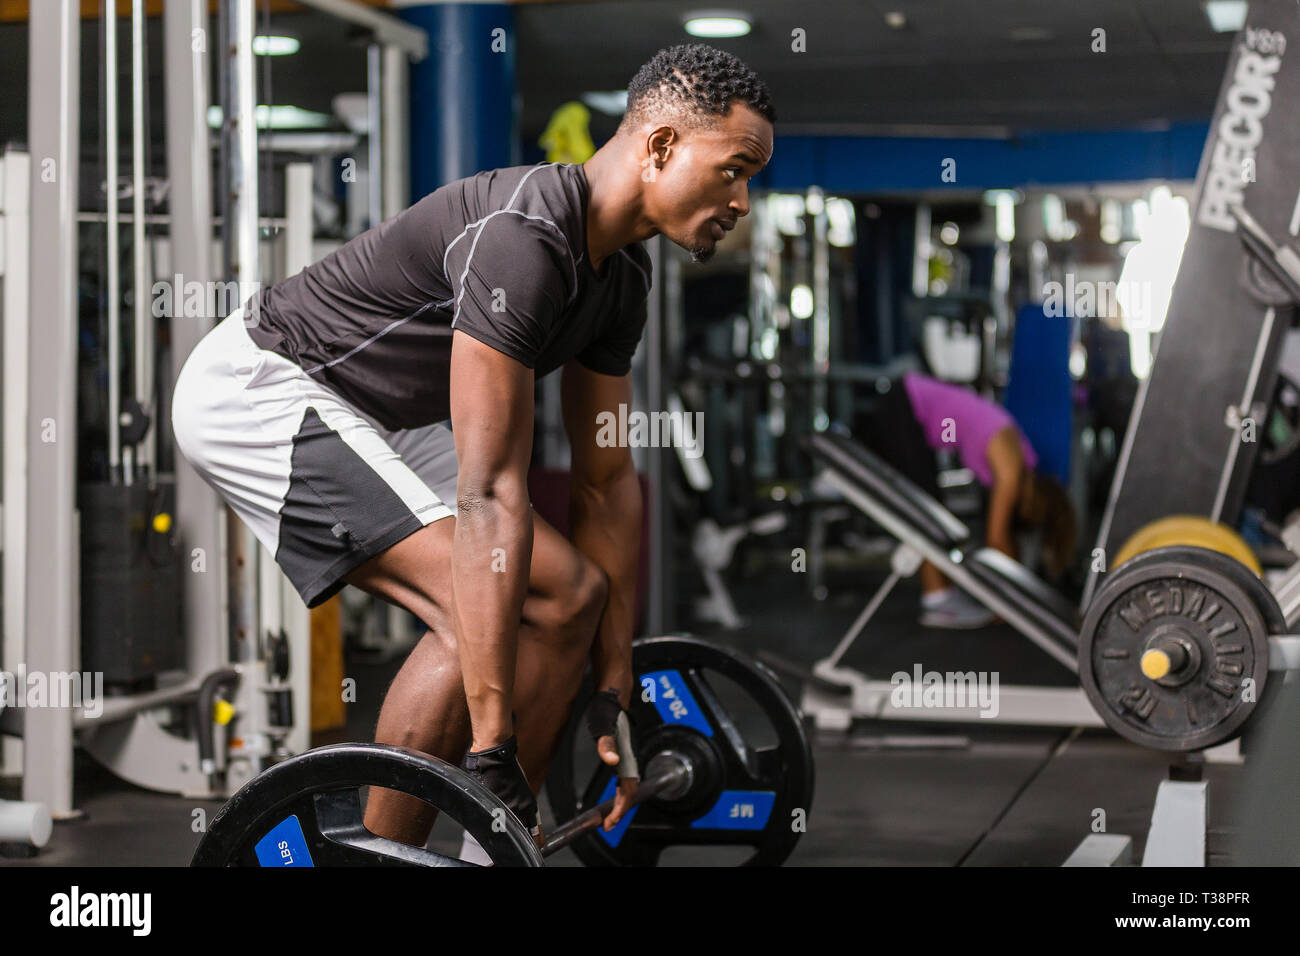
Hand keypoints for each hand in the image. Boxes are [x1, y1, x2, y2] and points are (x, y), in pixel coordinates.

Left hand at [586, 683, 637, 829]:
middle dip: (620, 811)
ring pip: (628, 785)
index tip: (609, 823)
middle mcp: (629, 759)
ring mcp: (628, 756)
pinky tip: (612, 789)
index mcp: (626, 757)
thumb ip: (607, 743)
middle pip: (630, 792)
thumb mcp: (603, 725)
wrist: (614, 692)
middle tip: (606, 824)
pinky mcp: (623, 751)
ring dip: (620, 802)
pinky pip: (624, 777)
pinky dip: (618, 790)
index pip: (628, 791)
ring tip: (608, 813)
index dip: (620, 810)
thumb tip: (611, 760)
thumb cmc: (609, 707)